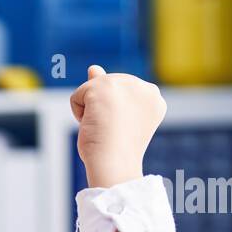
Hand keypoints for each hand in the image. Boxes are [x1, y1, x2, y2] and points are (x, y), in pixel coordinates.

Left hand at [70, 65, 166, 189]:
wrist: (114, 164)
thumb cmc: (116, 151)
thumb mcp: (115, 118)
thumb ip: (108, 90)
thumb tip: (93, 67)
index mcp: (154, 98)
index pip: (122, 96)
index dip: (114, 116)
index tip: (123, 132)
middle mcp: (144, 86)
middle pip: (106, 90)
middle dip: (102, 112)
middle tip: (113, 132)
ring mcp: (124, 83)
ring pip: (92, 91)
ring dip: (91, 112)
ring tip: (104, 128)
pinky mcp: (102, 85)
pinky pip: (77, 96)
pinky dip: (78, 113)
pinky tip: (93, 124)